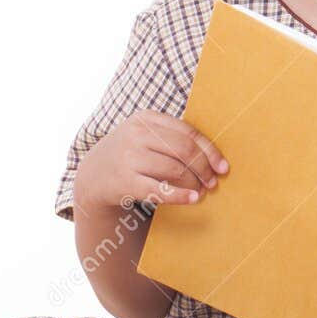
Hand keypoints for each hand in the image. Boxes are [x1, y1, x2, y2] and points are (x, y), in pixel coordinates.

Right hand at [72, 109, 228, 212]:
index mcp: (146, 118)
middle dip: (204, 168)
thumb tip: (215, 158)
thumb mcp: (147, 136)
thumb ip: (174, 138)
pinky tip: (193, 199)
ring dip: (194, 182)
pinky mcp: (125, 181)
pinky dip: (180, 195)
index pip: (188, 132)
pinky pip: (159, 189)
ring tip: (201, 191)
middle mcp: (136, 134)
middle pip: (184, 150)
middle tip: (213, 182)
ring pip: (175, 169)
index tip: (223, 167)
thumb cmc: (132, 155)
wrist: (93, 176)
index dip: (209, 150)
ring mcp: (128, 156)